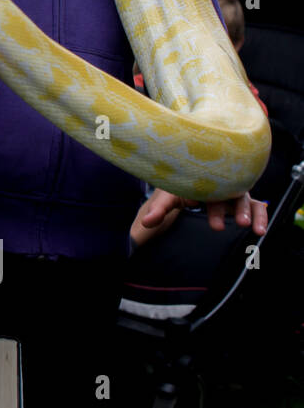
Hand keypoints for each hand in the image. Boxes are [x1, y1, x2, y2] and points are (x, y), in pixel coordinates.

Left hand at [137, 188, 267, 236]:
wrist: (185, 179)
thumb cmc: (178, 185)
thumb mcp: (167, 196)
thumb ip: (158, 209)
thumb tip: (146, 222)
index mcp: (201, 177)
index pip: (205, 186)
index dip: (206, 201)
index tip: (204, 215)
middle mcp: (220, 182)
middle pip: (226, 193)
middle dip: (227, 210)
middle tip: (226, 225)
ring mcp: (232, 191)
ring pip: (244, 199)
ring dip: (249, 212)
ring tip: (251, 228)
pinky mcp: (242, 200)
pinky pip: (255, 206)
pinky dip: (260, 216)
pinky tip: (261, 230)